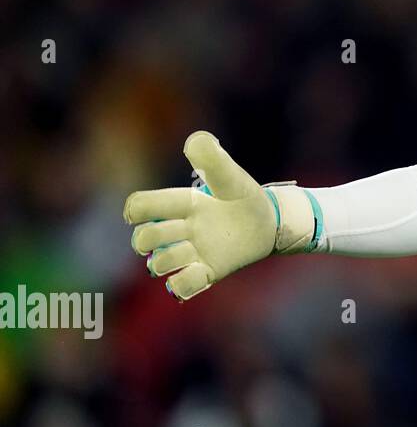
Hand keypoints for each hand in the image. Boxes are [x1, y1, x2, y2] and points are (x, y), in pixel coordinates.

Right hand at [124, 131, 279, 300]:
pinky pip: (182, 286)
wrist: (271, 222)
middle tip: (177, 231)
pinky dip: (182, 284)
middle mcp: (181, 230)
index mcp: (182, 204)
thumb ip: (213, 158)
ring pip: (159, 264)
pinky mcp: (207, 272)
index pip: (142, 207)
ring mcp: (193, 252)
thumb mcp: (231, 176)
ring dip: (168, 260)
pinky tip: (196, 272)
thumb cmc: (244, 197)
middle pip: (144, 239)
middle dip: (149, 238)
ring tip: (189, 251)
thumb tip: (194, 139)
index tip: (138, 213)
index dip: (135, 209)